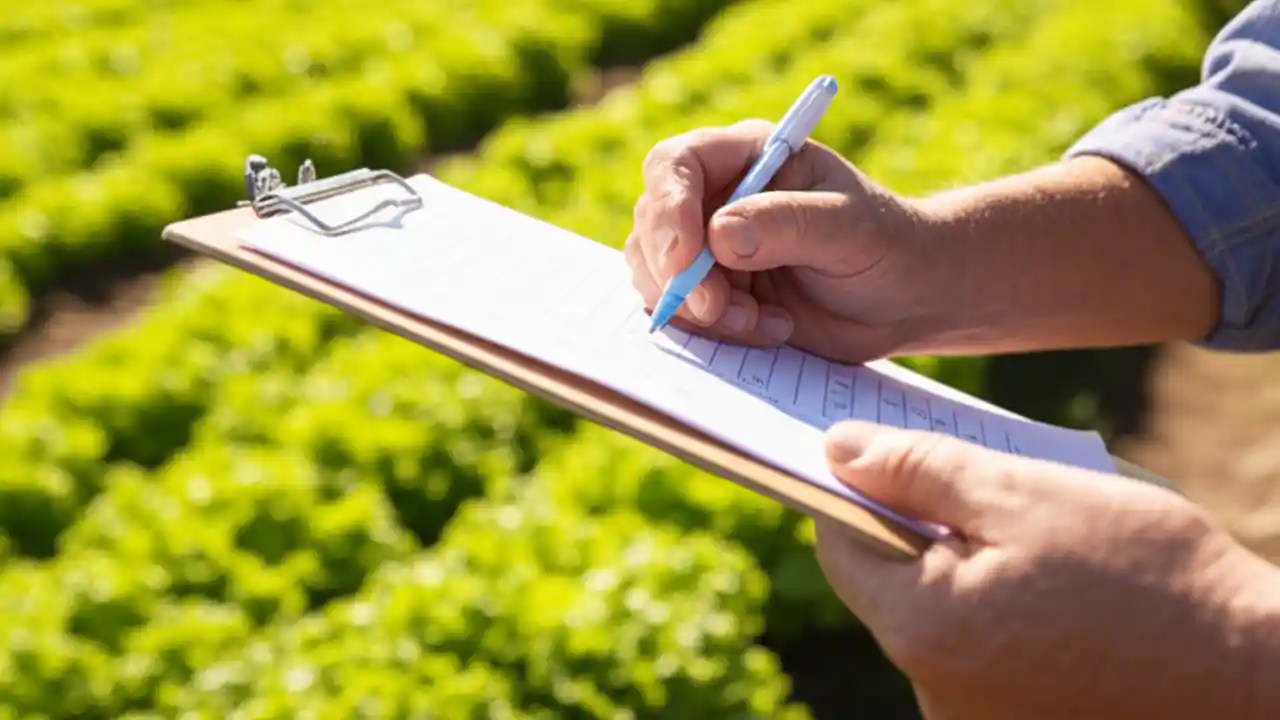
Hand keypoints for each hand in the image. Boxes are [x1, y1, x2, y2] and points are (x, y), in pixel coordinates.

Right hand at [626, 120, 948, 363]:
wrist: (905, 298)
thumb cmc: (887, 246)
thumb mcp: (848, 228)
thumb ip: (786, 225)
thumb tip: (719, 235)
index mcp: (747, 156)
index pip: (675, 166)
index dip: (667, 210)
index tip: (684, 262)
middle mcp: (716, 196)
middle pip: (652, 225)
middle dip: (678, 276)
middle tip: (721, 312)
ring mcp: (708, 247)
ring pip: (656, 275)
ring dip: (697, 310)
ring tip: (759, 323)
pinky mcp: (712, 293)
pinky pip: (681, 313)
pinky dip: (714, 332)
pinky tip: (771, 330)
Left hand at [814, 421, 1279, 719]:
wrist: (1260, 675)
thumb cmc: (1149, 575)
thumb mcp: (1025, 494)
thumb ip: (919, 470)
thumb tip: (838, 450)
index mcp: (923, 629)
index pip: (842, 546)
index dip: (857, 490)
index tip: (884, 450)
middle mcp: (935, 690)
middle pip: (893, 582)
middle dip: (924, 524)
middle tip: (976, 477)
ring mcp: (977, 717)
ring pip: (942, 615)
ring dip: (969, 565)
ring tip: (1033, 530)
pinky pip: (985, 650)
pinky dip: (1003, 608)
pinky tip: (1057, 583)